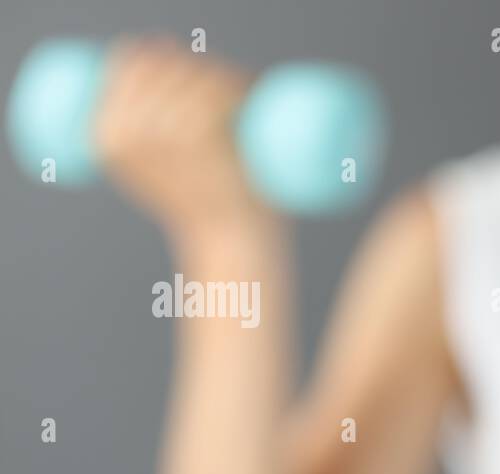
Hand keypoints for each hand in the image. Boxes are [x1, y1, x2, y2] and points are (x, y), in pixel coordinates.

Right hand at [94, 37, 276, 241]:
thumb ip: (142, 130)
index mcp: (103, 135)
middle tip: (226, 89)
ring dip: (225, 75)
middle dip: (199, 65)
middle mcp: (125, 130)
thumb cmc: (199, 210)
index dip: (162, 56)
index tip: (189, 72)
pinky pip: (219, 91)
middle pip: (165, 63)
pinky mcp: (200, 135)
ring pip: (196, 74)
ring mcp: (161, 132)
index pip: (129, 63)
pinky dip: (239, 86)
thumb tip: (150, 65)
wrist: (229, 246)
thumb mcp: (155, 171)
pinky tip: (250, 94)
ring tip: (244, 95)